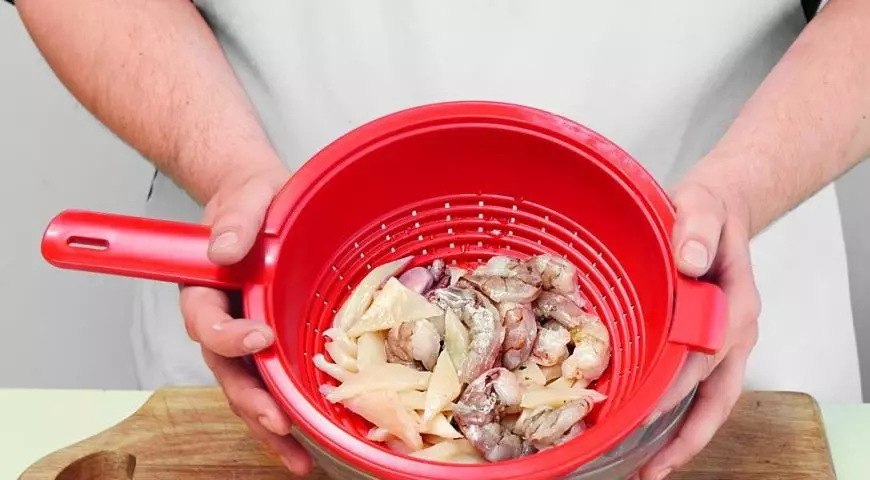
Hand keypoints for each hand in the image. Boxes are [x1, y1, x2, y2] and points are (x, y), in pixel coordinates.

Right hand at [179, 167, 313, 475]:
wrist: (261, 203)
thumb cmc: (250, 201)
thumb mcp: (244, 199)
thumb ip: (233, 221)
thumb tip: (223, 248)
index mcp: (205, 289)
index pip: (207, 322)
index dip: (229, 335)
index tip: (259, 337)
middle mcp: (223, 320)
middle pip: (229, 372)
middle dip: (254, 404)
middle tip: (280, 425)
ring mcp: (248, 336)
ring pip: (252, 388)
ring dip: (272, 425)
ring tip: (299, 459)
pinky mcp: (273, 343)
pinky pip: (277, 381)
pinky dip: (291, 410)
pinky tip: (313, 438)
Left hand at [638, 181, 761, 479]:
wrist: (718, 210)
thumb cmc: (708, 212)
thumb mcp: (700, 208)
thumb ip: (695, 229)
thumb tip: (688, 261)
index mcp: (735, 305)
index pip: (707, 355)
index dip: (677, 385)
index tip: (647, 410)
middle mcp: (734, 334)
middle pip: (715, 396)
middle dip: (684, 435)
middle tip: (651, 468)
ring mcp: (722, 345)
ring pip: (709, 402)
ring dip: (682, 438)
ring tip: (650, 470)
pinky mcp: (704, 346)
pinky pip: (696, 390)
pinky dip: (677, 418)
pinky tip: (649, 435)